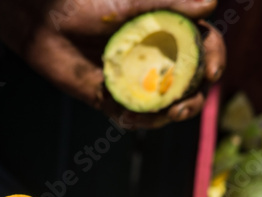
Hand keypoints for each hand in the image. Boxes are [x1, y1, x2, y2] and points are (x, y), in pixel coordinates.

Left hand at [0, 0, 225, 128]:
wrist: (47, 23)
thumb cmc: (88, 4)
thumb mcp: (132, 3)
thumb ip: (170, 4)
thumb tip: (211, 4)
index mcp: (168, 32)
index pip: (203, 47)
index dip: (214, 59)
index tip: (213, 71)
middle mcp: (156, 58)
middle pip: (189, 84)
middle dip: (195, 98)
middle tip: (187, 104)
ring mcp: (135, 80)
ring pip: (164, 105)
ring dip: (170, 115)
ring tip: (167, 114)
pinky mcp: (112, 97)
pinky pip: (133, 116)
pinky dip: (138, 120)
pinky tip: (134, 118)